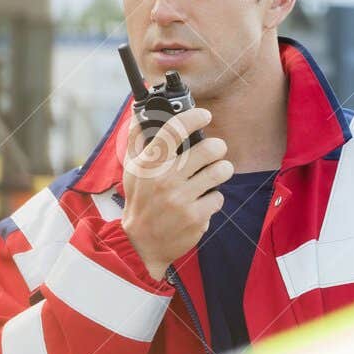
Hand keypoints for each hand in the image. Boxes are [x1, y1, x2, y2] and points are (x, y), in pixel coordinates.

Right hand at [119, 107, 230, 280]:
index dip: (194, 117)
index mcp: (149, 163)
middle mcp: (165, 179)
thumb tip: (139, 110)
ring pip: (220, 171)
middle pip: (209, 149)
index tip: (204, 115)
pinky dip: (214, 197)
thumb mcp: (132, 168)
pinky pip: (219, 197)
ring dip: (222, 169)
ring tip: (216, 171)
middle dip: (218, 146)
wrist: (141, 243)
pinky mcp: (195, 218)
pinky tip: (203, 200)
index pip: (174, 129)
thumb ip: (137, 138)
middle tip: (215, 150)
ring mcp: (181, 199)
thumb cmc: (139, 199)